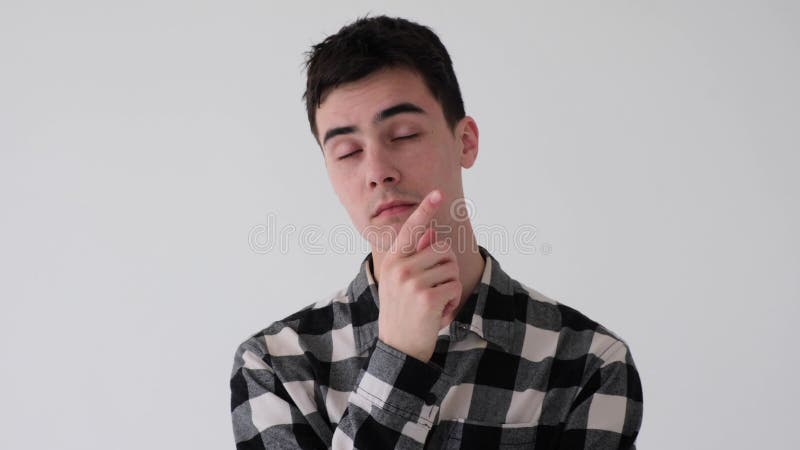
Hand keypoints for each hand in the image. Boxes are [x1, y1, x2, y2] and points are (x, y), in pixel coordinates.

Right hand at [377, 190, 461, 362]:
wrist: (399, 348)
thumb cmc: (403, 312)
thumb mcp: (404, 282)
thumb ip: (417, 256)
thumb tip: (432, 231)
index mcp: (392, 260)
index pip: (411, 229)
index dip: (425, 210)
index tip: (438, 194)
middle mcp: (399, 267)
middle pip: (443, 250)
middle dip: (447, 270)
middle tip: (433, 291)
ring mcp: (411, 281)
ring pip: (451, 269)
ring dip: (451, 288)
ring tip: (434, 304)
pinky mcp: (426, 297)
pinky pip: (455, 287)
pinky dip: (453, 302)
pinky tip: (439, 314)